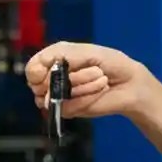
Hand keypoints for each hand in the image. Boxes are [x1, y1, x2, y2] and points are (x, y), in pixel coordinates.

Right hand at [25, 41, 141, 118]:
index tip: (50, 69)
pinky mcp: (70, 110)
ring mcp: (60, 96)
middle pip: (39, 84)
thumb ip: (60, 55)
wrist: (129, 83)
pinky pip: (67, 107)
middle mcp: (53, 79)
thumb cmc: (109, 63)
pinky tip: (98, 91)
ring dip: (81, 85)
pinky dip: (85, 97)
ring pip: (54, 96)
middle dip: (69, 76)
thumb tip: (38, 69)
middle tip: (92, 69)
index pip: (32, 68)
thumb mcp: (85, 51)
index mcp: (55, 60)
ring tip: (99, 78)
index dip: (37, 71)